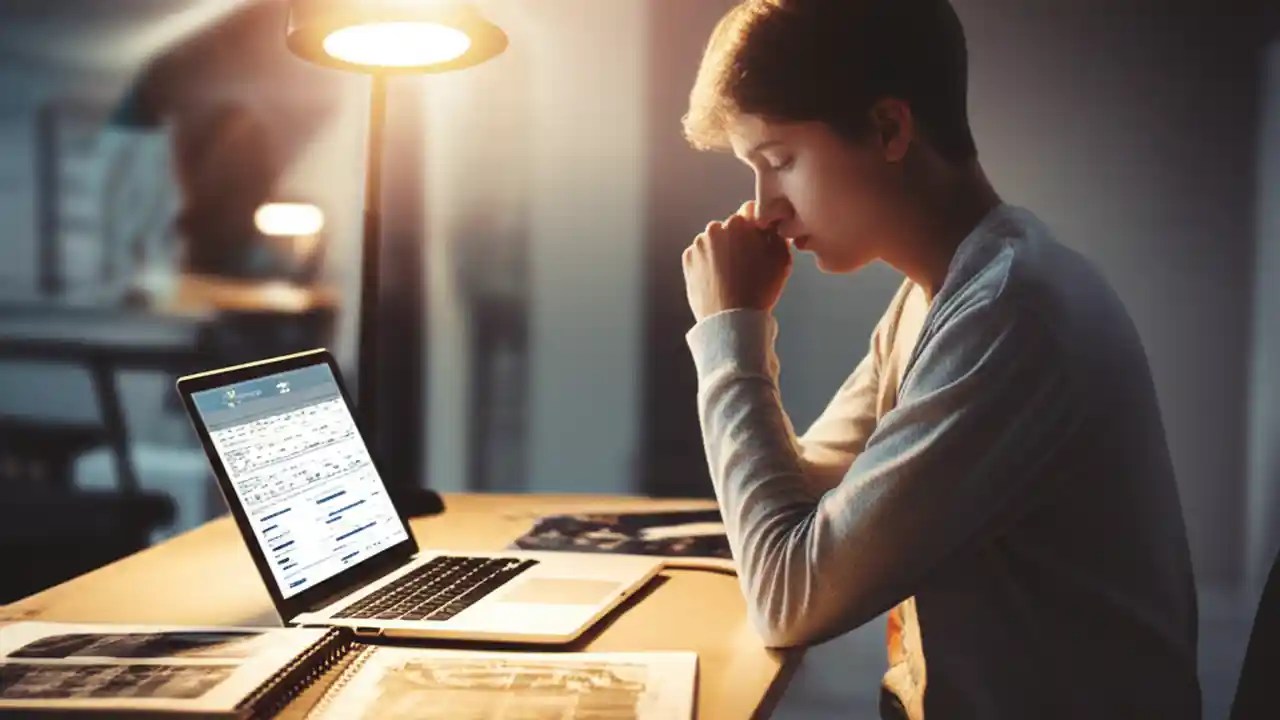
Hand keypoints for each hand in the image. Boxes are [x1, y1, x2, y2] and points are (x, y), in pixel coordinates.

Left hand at [682, 201, 792, 322]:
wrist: (730, 320)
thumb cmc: (759, 291)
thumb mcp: (782, 259)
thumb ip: (778, 234)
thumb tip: (772, 226)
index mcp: (739, 223)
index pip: (751, 211)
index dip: (758, 225)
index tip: (760, 239)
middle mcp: (715, 228)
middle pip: (731, 227)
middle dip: (738, 239)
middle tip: (747, 263)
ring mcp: (699, 243)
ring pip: (714, 240)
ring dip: (722, 250)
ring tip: (732, 274)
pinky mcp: (687, 259)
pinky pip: (701, 254)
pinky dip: (708, 262)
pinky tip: (718, 279)